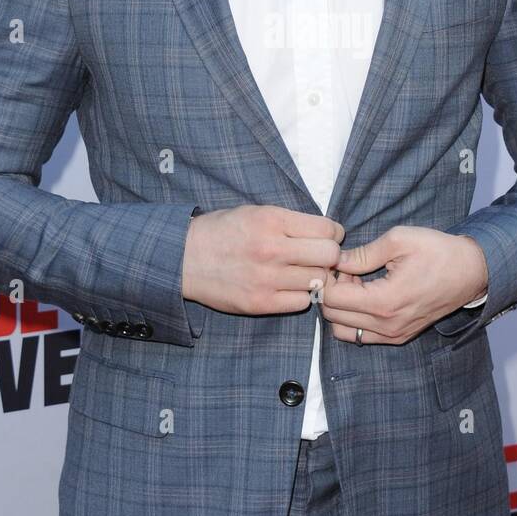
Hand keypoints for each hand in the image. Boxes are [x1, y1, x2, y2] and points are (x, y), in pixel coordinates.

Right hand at [181, 205, 344, 315]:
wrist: (183, 258)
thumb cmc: (222, 232)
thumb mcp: (255, 212)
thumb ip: (290, 222)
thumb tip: (329, 233)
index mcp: (272, 220)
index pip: (328, 229)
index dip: (333, 233)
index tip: (327, 237)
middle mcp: (271, 249)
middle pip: (330, 255)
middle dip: (330, 256)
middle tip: (319, 256)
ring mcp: (266, 278)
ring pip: (318, 281)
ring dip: (315, 277)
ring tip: (300, 272)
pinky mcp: (260, 303)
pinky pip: (301, 302)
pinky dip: (299, 295)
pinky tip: (287, 287)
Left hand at [320, 226, 488, 344]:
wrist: (470, 271)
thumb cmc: (438, 252)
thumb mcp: (398, 241)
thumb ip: (362, 254)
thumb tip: (335, 260)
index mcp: (384, 302)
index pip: (332, 298)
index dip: (326, 278)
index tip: (335, 261)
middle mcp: (386, 325)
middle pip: (332, 315)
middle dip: (331, 291)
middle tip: (345, 269)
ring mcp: (393, 335)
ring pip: (342, 330)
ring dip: (341, 307)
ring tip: (356, 283)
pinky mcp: (398, 337)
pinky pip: (360, 335)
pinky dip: (354, 317)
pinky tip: (367, 294)